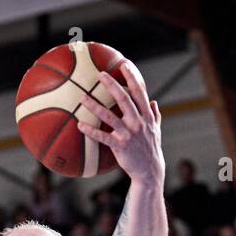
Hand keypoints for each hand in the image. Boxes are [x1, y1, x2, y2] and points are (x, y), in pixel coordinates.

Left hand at [75, 60, 163, 184]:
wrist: (150, 171)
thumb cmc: (151, 150)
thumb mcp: (156, 131)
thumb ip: (155, 115)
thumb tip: (154, 102)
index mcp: (146, 116)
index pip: (140, 91)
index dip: (133, 77)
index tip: (125, 64)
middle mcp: (138, 122)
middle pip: (125, 98)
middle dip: (112, 85)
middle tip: (100, 74)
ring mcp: (129, 134)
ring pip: (109, 116)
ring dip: (95, 105)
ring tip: (82, 97)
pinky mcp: (120, 146)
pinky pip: (102, 137)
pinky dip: (90, 131)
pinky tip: (79, 125)